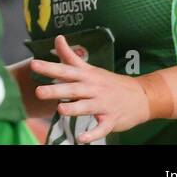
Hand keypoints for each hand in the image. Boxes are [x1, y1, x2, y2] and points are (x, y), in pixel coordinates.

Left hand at [30, 36, 151, 143]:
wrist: (142, 96)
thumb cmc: (109, 82)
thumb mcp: (90, 69)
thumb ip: (70, 56)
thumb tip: (58, 38)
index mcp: (86, 76)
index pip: (65, 70)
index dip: (49, 67)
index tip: (33, 64)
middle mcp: (93, 89)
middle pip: (73, 89)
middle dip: (56, 90)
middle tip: (38, 92)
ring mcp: (103, 105)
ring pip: (87, 107)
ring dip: (74, 109)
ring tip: (60, 109)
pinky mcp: (111, 120)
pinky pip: (102, 128)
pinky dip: (93, 134)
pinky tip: (82, 138)